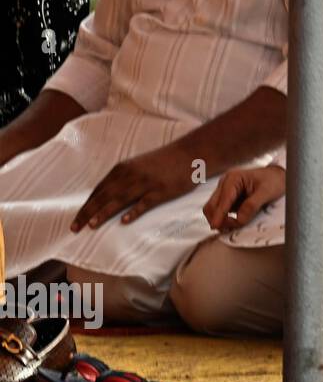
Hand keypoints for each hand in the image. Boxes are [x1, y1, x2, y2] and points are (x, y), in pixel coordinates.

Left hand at [72, 143, 201, 229]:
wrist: (189, 154)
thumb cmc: (163, 161)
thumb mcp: (138, 166)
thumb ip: (122, 179)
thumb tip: (105, 196)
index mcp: (122, 169)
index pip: (99, 190)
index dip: (86, 205)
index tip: (74, 219)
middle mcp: (131, 175)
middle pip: (105, 196)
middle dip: (87, 212)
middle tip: (74, 227)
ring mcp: (146, 183)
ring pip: (120, 199)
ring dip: (104, 212)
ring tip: (92, 225)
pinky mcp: (161, 190)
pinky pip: (144, 202)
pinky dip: (133, 211)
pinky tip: (124, 221)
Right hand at [203, 166, 286, 230]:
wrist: (278, 176)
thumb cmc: (274, 180)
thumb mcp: (267, 192)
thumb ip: (252, 205)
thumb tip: (239, 219)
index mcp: (233, 178)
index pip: (223, 200)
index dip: (219, 215)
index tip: (216, 226)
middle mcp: (225, 184)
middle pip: (211, 206)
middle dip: (217, 219)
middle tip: (229, 229)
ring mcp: (225, 191)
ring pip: (213, 210)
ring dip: (220, 220)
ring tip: (234, 226)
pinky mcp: (228, 199)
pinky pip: (221, 212)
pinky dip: (225, 219)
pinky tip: (234, 223)